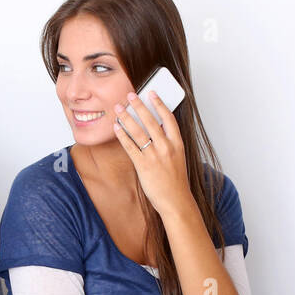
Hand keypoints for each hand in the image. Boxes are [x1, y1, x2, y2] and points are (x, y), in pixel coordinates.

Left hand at [111, 90, 193, 219]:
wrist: (176, 200)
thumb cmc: (175, 181)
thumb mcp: (177, 158)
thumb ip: (168, 143)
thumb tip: (157, 130)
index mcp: (177, 144)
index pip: (169, 118)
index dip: (159, 104)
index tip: (152, 93)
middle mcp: (167, 147)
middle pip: (151, 121)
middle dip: (139, 106)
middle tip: (130, 94)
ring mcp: (155, 156)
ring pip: (139, 131)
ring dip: (127, 117)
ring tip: (119, 108)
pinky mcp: (144, 165)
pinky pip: (130, 147)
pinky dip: (123, 135)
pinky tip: (117, 127)